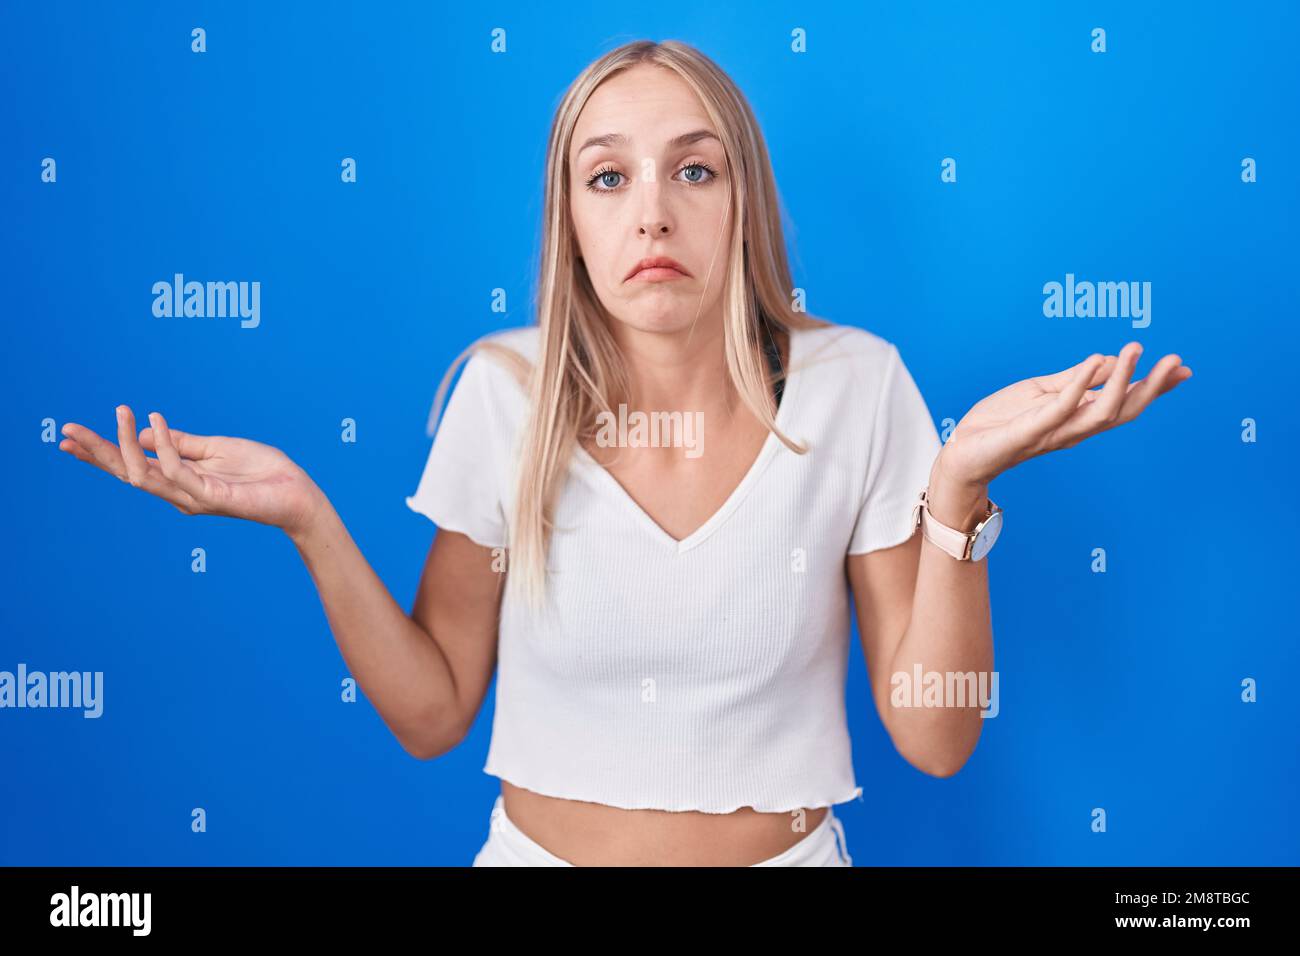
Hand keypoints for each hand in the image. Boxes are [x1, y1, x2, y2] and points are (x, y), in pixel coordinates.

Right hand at [59, 405, 324, 536]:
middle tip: (67, 432)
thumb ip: (182, 442)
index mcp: (179, 480)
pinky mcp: (211, 497)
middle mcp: (179, 492)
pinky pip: (177, 471)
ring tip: (119, 411)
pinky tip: (154, 421)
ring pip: (144, 474)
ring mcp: (193, 497)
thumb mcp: (217, 448)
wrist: (297, 492)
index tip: (69, 436)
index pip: (130, 465)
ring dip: (125, 444)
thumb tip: (143, 431)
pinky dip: (162, 445)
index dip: (100, 452)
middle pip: (126, 472)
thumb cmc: (261, 471)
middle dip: (96, 453)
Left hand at [934, 342, 1191, 487]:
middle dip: (1152, 388)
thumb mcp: (1042, 391)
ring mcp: (1054, 432)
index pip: (1124, 403)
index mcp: (1077, 418)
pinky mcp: (1030, 431)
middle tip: (1175, 362)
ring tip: (1136, 350)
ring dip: (1122, 380)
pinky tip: (1094, 360)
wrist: (963, 450)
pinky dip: (1080, 384)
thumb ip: (1075, 378)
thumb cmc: (1001, 422)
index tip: (1182, 368)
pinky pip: (1061, 408)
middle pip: (1124, 412)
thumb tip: (1110, 359)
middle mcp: (1073, 429)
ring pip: (1101, 412)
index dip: (1154, 387)